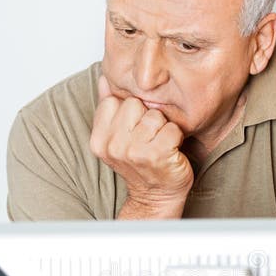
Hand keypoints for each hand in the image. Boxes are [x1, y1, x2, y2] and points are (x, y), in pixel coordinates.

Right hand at [90, 75, 193, 217]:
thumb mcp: (118, 137)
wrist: (156, 196)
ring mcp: (134, 152)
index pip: (114, 101)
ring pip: (155, 116)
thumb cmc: (141, 165)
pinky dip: (176, 138)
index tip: (133, 131)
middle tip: (148, 140)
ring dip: (162, 129)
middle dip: (147, 118)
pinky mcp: (157, 155)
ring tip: (159, 145)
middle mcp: (113, 146)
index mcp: (99, 139)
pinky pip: (171, 128)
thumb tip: (104, 79)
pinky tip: (170, 151)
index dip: (129, 113)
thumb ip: (109, 107)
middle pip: (135, 104)